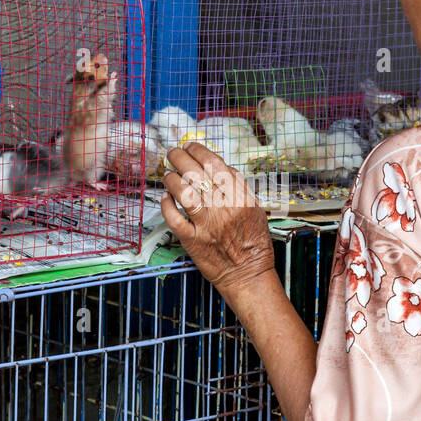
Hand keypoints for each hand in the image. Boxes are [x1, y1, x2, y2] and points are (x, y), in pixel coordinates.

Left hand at [160, 143, 275, 304]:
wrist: (247, 274)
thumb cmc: (252, 242)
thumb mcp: (254, 208)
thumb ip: (237, 186)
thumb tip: (217, 165)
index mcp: (239, 197)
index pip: (214, 163)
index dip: (198, 150)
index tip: (190, 146)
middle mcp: (222, 208)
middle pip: (194, 173)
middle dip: (179, 157)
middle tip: (173, 153)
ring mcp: (206, 225)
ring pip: (182, 192)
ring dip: (171, 178)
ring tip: (168, 174)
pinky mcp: (192, 240)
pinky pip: (173, 218)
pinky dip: (167, 205)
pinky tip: (166, 198)